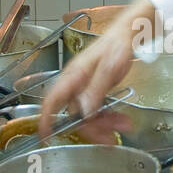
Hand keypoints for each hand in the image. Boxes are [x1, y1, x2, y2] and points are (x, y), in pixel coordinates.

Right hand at [38, 0, 152, 142]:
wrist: (128, 34)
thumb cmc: (116, 44)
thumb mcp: (109, 67)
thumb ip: (96, 90)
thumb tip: (85, 112)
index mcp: (73, 76)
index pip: (52, 100)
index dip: (45, 119)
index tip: (45, 135)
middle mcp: (75, 84)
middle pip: (75, 114)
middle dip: (91, 128)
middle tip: (110, 137)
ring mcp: (85, 88)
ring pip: (88, 114)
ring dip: (104, 124)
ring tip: (123, 127)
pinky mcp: (96, 90)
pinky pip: (98, 109)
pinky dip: (109, 117)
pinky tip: (121, 120)